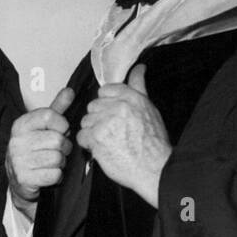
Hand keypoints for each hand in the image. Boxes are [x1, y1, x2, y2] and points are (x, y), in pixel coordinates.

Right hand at [6, 86, 75, 218]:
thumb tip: (69, 91)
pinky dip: (56, 176)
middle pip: (57, 139)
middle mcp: (17, 141)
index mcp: (21, 125)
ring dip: (60, 162)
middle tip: (57, 150)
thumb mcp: (44, 126)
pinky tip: (48, 174)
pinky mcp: (24, 178)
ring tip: (51, 162)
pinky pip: (54, 174)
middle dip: (64, 147)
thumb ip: (57, 108)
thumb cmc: (35, 150)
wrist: (19, 180)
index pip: (50, 116)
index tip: (60, 130)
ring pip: (57, 158)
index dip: (62, 124)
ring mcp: (18, 160)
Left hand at [76, 64, 170, 206]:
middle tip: (113, 133)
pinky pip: (82, 136)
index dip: (106, 104)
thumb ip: (139, 87)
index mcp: (131, 97)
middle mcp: (118, 106)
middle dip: (99, 119)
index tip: (113, 116)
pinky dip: (89, 145)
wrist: (154, 168)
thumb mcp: (149, 108)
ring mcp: (106, 121)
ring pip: (86, 121)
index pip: (104, 91)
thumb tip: (138, 68)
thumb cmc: (153, 143)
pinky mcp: (97, 137)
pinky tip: (102, 149)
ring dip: (93, 133)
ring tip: (110, 142)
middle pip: (93, 107)